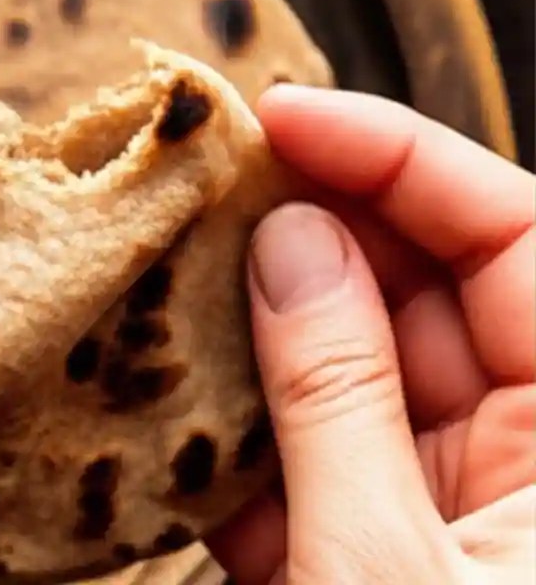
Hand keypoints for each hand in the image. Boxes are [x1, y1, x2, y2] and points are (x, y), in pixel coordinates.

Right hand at [206, 87, 535, 582]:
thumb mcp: (379, 562)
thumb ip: (332, 399)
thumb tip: (285, 244)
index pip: (516, 238)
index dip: (399, 156)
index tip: (283, 117)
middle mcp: (524, 456)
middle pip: (415, 295)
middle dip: (301, 240)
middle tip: (196, 201)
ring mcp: (447, 509)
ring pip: (343, 376)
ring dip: (245, 346)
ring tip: (157, 300)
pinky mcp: (370, 553)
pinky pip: (302, 466)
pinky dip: (229, 450)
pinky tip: (163, 423)